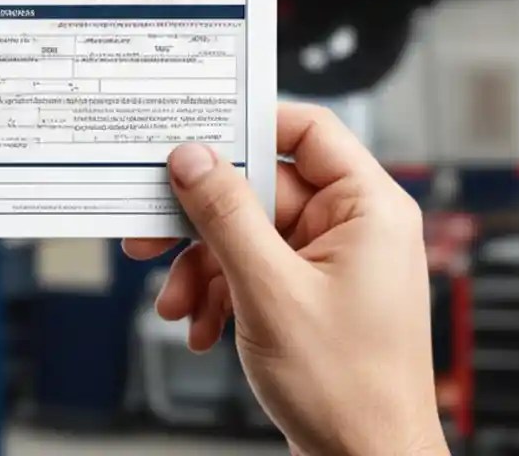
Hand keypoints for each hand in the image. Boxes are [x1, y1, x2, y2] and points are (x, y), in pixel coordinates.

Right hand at [124, 103, 446, 455]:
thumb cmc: (350, 390)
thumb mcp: (270, 290)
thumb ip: (226, 215)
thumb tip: (193, 158)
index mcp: (368, 208)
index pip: (308, 131)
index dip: (248, 127)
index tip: (193, 139)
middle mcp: (353, 228)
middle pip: (260, 189)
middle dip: (203, 224)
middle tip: (151, 233)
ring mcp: (330, 263)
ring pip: (246, 234)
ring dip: (202, 268)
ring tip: (176, 303)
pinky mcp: (309, 294)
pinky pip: (250, 270)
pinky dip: (218, 294)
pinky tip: (200, 325)